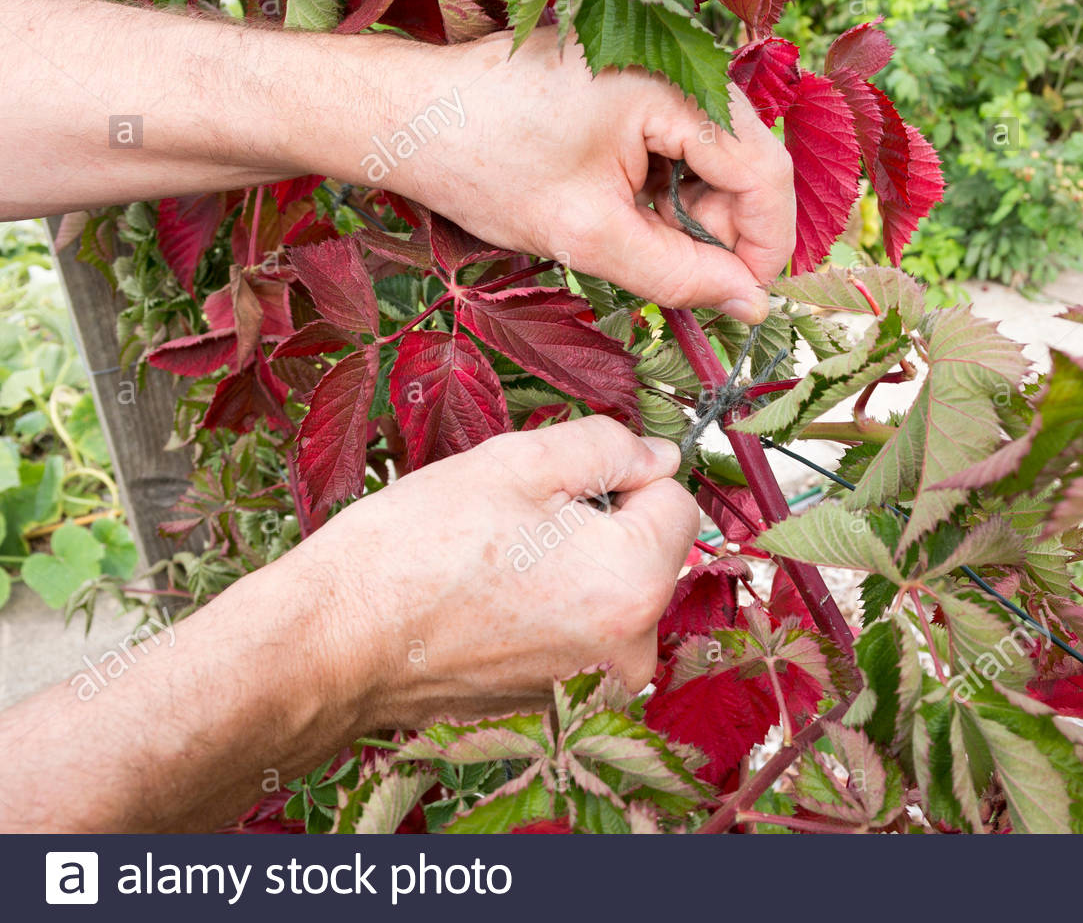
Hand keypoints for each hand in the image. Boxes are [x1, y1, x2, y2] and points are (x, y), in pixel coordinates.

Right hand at [289, 416, 697, 725]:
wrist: (334, 645)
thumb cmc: (415, 552)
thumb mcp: (516, 463)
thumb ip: (606, 446)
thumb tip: (658, 454)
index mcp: (634, 583)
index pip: (676, 501)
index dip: (625, 476)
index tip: (564, 485)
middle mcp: (632, 650)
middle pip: (650, 553)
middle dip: (601, 526)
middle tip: (519, 526)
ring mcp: (597, 688)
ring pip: (615, 593)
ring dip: (577, 569)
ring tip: (500, 568)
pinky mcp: (564, 707)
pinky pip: (584, 635)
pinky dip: (555, 613)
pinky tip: (494, 605)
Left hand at [379, 29, 794, 323]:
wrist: (407, 119)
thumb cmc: (482, 165)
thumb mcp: (587, 237)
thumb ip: (679, 277)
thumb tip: (749, 304)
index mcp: (668, 85)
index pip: (761, 172)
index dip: (764, 245)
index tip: (745, 299)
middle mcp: (672, 61)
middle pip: (744, 162)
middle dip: (725, 232)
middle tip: (688, 284)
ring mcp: (653, 64)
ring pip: (715, 157)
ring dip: (694, 216)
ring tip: (641, 248)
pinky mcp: (632, 78)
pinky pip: (679, 142)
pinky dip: (667, 190)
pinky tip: (629, 216)